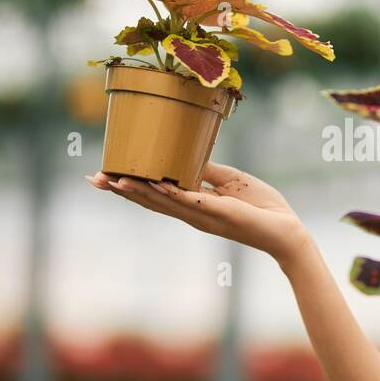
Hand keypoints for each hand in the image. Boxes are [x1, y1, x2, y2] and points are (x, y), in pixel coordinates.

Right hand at [85, 161, 307, 263]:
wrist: (286, 227)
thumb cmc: (260, 205)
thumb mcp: (229, 180)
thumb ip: (207, 170)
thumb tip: (188, 153)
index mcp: (192, 204)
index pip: (152, 196)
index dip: (127, 187)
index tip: (101, 177)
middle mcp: (192, 213)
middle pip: (149, 201)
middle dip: (121, 191)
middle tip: (93, 179)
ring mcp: (204, 215)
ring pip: (164, 202)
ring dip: (138, 191)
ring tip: (114, 180)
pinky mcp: (221, 212)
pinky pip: (192, 201)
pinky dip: (172, 193)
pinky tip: (155, 184)